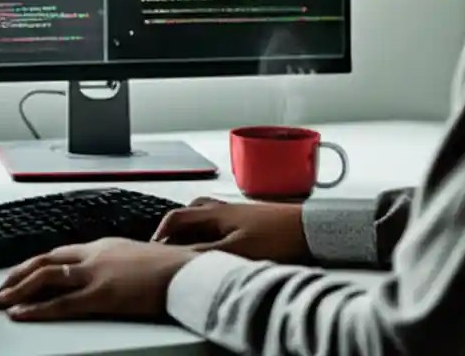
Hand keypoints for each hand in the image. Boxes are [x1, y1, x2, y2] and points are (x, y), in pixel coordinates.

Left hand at [0, 238, 195, 321]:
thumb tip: (112, 277)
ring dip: (16, 290)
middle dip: (16, 276)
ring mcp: (95, 274)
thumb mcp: (138, 259)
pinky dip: (36, 309)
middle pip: (43, 262)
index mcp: (102, 246)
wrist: (190, 271)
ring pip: (44, 278)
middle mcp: (93, 255)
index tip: (19, 275)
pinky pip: (60, 304)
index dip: (34, 265)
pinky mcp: (101, 295)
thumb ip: (118, 265)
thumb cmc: (173, 268)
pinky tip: (20, 314)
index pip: (58, 254)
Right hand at [151, 197, 309, 262]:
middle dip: (173, 228)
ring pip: (203, 213)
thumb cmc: (276, 237)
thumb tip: (178, 256)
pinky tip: (217, 241)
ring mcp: (236, 211)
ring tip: (189, 243)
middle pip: (187, 212)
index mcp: (214, 213)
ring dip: (191, 226)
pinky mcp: (249, 218)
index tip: (154, 247)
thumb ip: (205, 252)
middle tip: (168, 246)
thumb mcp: (236, 250)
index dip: (161, 232)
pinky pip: (218, 219)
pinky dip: (208, 228)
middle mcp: (221, 207)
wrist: (310, 228)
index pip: (176, 217)